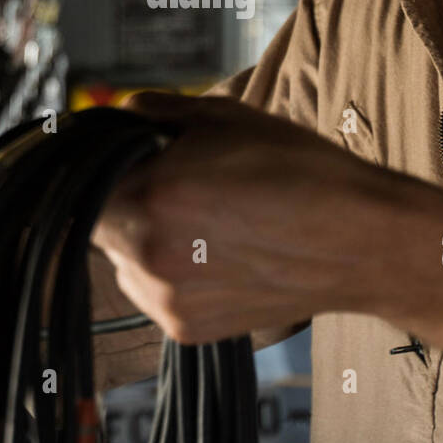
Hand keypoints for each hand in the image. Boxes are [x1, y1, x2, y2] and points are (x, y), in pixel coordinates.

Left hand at [91, 92, 416, 342]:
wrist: (360, 242)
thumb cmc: (299, 171)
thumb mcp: (222, 116)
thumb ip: (152, 111)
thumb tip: (117, 115)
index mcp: (149, 194)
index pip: (83, 179)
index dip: (104, 165)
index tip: (130, 160)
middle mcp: (147, 255)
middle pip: (102, 222)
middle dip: (129, 201)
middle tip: (182, 187)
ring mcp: (164, 300)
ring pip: (125, 261)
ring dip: (148, 241)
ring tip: (212, 225)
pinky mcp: (184, 331)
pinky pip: (155, 293)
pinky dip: (174, 275)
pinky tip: (223, 255)